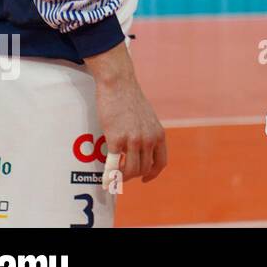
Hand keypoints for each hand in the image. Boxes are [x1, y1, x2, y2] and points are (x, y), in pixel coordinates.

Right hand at [86, 43, 167, 182]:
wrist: (119, 85)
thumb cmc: (130, 100)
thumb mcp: (148, 118)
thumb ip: (148, 133)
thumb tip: (143, 147)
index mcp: (158, 134)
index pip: (160, 162)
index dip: (153, 174)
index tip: (145, 179)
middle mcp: (149, 139)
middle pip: (143, 169)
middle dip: (133, 175)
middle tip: (122, 174)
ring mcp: (133, 140)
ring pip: (130, 171)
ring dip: (122, 177)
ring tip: (114, 176)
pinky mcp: (116, 139)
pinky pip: (114, 165)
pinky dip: (109, 177)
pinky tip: (105, 181)